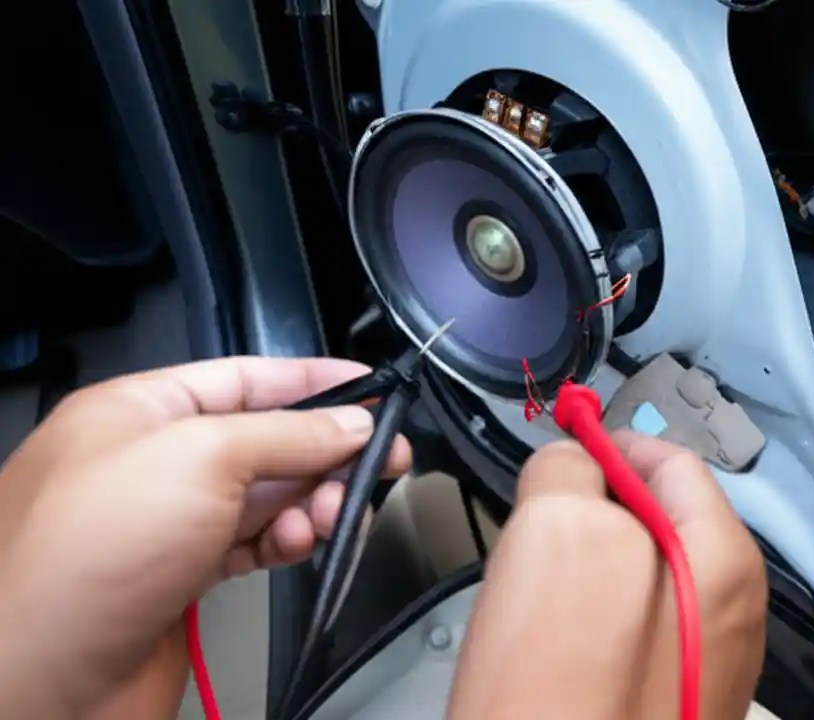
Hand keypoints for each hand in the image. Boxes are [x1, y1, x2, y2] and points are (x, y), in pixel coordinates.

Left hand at [0, 357, 410, 718]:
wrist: (42, 679)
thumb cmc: (82, 558)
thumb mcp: (201, 459)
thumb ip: (287, 433)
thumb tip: (349, 422)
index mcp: (138, 411)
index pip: (243, 377)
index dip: (311, 381)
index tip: (370, 389)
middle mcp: (152, 462)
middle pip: (264, 438)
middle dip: (325, 450)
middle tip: (381, 460)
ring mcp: (167, 522)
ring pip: (266, 496)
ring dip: (312, 502)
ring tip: (332, 514)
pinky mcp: (183, 576)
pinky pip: (255, 545)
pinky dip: (286, 543)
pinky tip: (299, 545)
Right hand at [448, 433, 767, 719]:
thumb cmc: (562, 709)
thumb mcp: (558, 545)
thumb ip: (571, 477)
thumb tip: (572, 460)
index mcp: (723, 563)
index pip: (671, 463)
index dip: (607, 445)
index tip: (564, 447)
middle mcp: (729, 611)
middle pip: (659, 519)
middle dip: (596, 509)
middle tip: (539, 524)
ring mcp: (700, 659)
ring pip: (637, 576)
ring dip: (589, 568)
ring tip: (540, 602)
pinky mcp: (668, 697)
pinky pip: (628, 632)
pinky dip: (593, 621)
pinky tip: (553, 650)